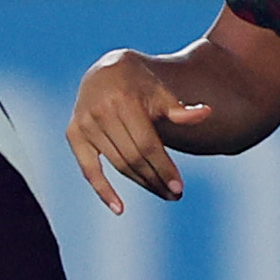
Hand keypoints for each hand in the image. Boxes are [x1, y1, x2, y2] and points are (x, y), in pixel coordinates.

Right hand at [67, 50, 209, 214]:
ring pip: (117, 165)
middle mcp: (101, 112)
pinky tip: (119, 208)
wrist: (104, 70)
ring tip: (162, 193)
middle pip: (133, 158)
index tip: (179, 186)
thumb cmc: (139, 83)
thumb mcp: (159, 91)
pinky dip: (102, 190)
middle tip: (175, 195)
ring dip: (141, 182)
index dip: (163, 167)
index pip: (147, 144)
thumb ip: (179, 109)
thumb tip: (206, 114)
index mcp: (124, 100)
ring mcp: (84, 124)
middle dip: (156, 179)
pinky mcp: (73, 134)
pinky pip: (88, 169)